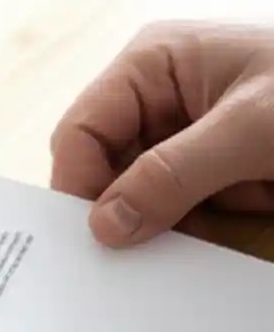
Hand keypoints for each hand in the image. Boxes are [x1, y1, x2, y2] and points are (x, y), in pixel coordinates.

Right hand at [50, 22, 273, 246]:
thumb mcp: (254, 130)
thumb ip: (174, 175)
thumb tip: (104, 227)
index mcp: (153, 64)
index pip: (83, 129)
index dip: (79, 183)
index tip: (91, 240)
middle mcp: (160, 99)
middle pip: (104, 166)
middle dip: (116, 211)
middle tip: (121, 264)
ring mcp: (189, 140)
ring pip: (137, 196)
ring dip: (152, 231)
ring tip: (160, 267)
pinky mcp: (218, 176)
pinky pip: (178, 213)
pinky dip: (183, 240)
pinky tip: (189, 262)